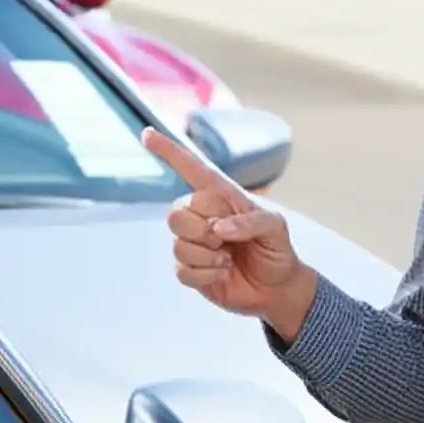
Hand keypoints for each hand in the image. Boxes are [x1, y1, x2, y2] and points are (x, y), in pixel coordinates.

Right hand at [141, 127, 316, 338]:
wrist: (276, 288)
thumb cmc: (276, 249)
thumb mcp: (275, 228)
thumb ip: (251, 222)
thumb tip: (218, 228)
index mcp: (222, 197)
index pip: (192, 170)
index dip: (169, 152)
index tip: (147, 134)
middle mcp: (202, 216)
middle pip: (176, 213)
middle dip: (202, 230)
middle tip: (226, 240)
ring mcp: (194, 243)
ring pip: (178, 244)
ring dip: (208, 256)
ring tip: (229, 258)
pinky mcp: (190, 269)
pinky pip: (182, 270)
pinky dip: (206, 274)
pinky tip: (223, 272)